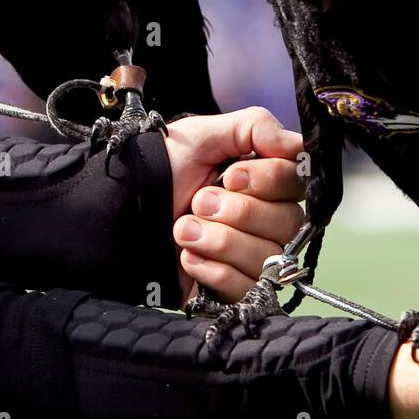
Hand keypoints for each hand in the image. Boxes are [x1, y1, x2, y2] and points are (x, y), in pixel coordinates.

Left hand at [165, 108, 305, 305]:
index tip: (230, 176)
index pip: (298, 182)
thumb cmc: (163, 171)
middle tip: (198, 203)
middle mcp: (268, 220)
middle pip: (288, 222)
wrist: (120, 214)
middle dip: (238, 212)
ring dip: (219, 240)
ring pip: (267, 256)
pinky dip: (213, 270)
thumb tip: (297, 145)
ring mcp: (254, 258)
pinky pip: (247, 288)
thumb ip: (256, 127)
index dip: (268, 180)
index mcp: (266, 180)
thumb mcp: (203, 134)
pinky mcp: (236, 291)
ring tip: (183, 229)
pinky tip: (188, 257)